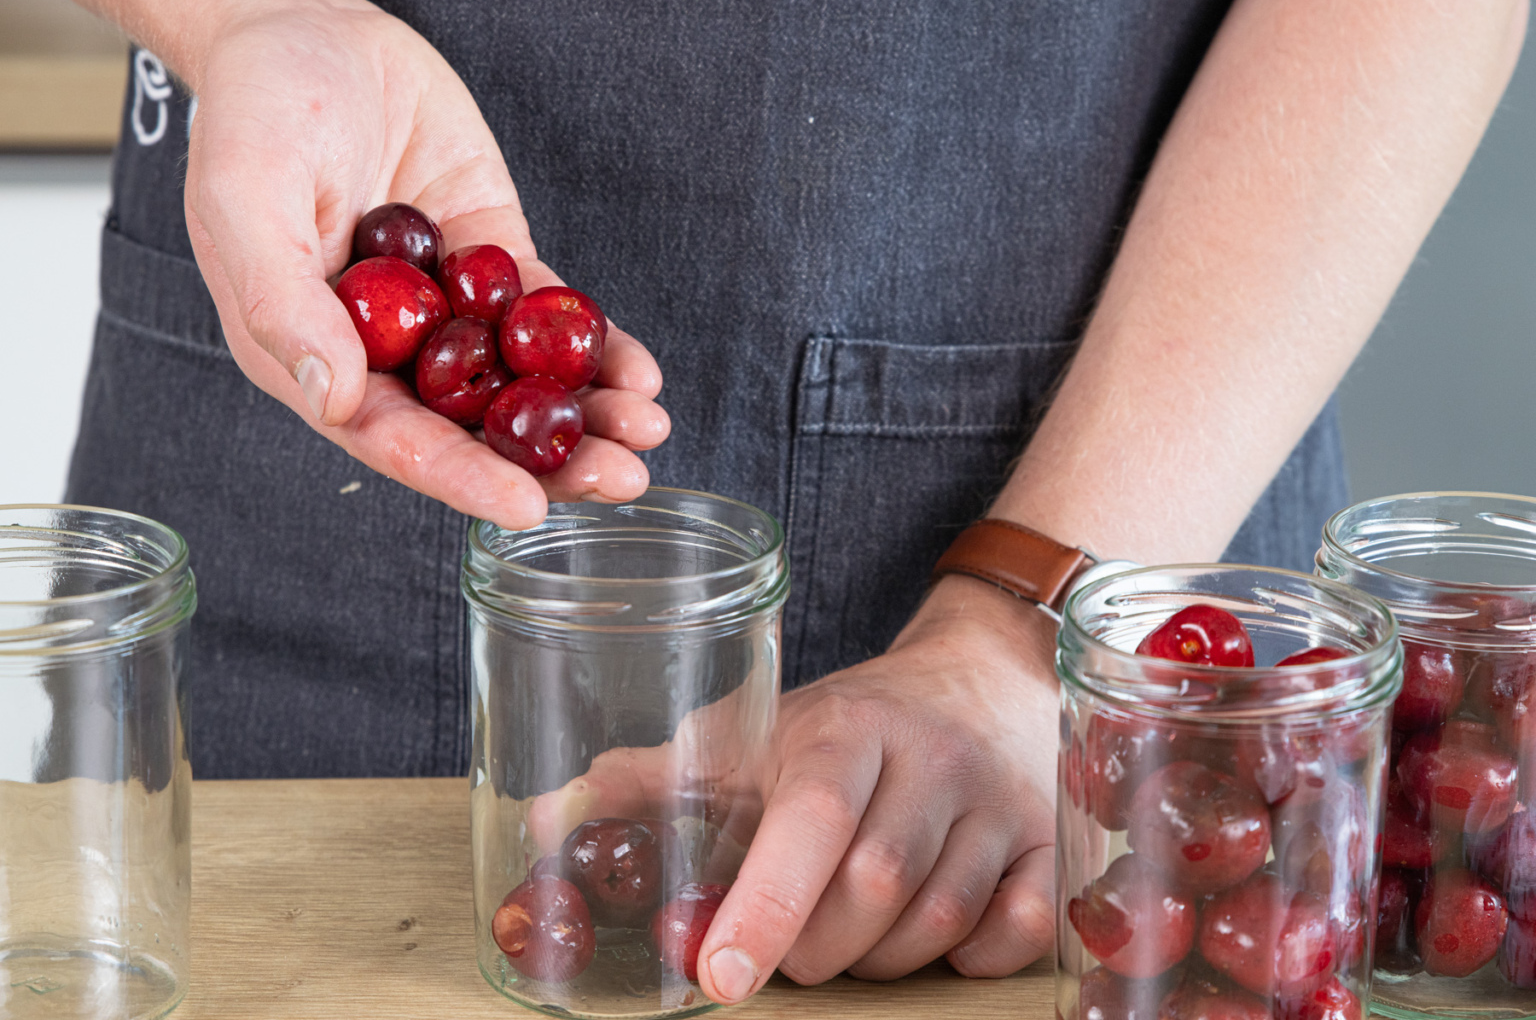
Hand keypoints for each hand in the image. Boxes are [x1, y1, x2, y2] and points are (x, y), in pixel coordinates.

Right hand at [180, 0, 667, 529]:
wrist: (312, 30)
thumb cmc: (255, 112)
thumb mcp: (245, 199)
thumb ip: (280, 301)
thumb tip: (333, 397)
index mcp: (318, 357)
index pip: (397, 441)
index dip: (462, 479)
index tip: (525, 508)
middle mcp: (389, 351)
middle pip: (477, 428)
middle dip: (553, 460)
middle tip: (622, 477)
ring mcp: (449, 310)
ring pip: (524, 382)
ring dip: (589, 413)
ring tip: (648, 429)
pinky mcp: (496, 263)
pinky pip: (552, 316)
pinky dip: (599, 348)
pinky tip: (641, 373)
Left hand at [696, 574, 1059, 999]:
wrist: (982, 678)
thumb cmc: (850, 723)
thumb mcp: (755, 732)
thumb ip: (659, 778)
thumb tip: (549, 820)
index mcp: (847, 727)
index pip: (813, 816)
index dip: (767, 902)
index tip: (721, 976)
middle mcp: (932, 757)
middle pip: (875, 886)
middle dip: (814, 946)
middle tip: (785, 949)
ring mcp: (999, 801)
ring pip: (942, 919)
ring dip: (881, 958)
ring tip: (848, 937)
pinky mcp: (1049, 841)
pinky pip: (1017, 931)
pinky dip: (970, 957)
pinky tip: (930, 938)